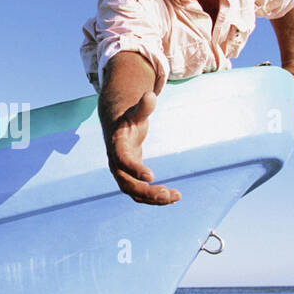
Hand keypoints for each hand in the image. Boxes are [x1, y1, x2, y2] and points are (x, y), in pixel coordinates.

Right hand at [104, 90, 181, 204]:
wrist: (116, 126)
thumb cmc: (128, 118)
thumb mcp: (135, 111)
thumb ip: (143, 107)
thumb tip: (151, 94)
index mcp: (116, 147)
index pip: (122, 161)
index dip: (135, 169)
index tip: (151, 176)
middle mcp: (116, 164)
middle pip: (127, 184)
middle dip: (146, 192)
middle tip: (167, 194)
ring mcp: (123, 173)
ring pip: (135, 193)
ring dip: (154, 198)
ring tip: (177, 196)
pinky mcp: (131, 178)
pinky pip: (141, 193)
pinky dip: (155, 197)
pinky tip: (173, 196)